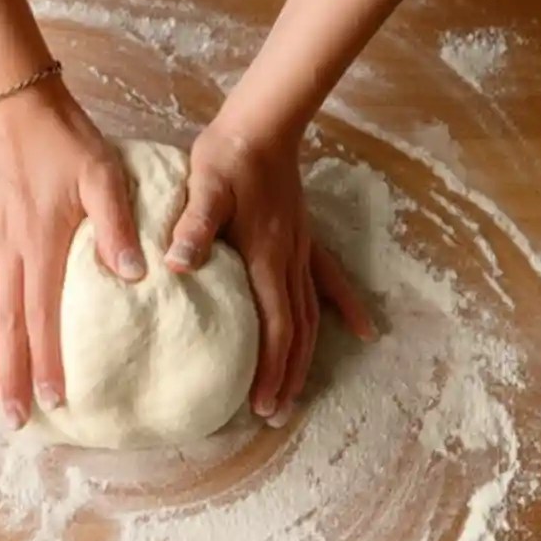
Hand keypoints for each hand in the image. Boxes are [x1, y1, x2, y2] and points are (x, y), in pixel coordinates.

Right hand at [0, 81, 146, 427]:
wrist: (12, 104)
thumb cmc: (65, 140)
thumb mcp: (103, 174)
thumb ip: (115, 225)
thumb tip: (137, 274)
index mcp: (42, 244)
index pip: (45, 316)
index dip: (47, 360)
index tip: (53, 399)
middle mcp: (6, 252)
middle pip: (8, 325)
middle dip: (12, 375)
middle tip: (15, 419)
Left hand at [166, 124, 374, 425]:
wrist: (261, 125)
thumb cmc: (225, 158)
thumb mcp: (202, 189)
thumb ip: (193, 227)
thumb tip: (177, 265)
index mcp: (265, 258)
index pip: (275, 327)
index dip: (272, 369)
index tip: (262, 404)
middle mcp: (290, 262)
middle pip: (296, 332)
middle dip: (288, 377)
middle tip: (275, 416)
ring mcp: (301, 252)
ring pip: (311, 316)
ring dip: (306, 356)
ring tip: (298, 394)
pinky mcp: (302, 240)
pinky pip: (328, 281)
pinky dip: (344, 306)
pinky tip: (364, 328)